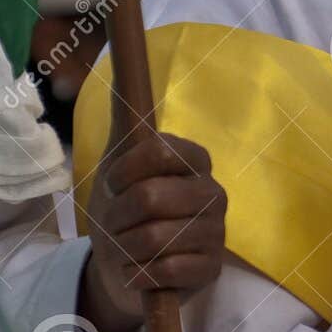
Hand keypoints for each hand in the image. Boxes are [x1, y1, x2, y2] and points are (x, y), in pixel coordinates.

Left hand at [79, 132, 227, 331]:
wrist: (123, 265)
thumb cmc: (123, 207)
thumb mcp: (118, 159)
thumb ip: (125, 112)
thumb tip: (123, 56)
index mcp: (194, 161)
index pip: (160, 152)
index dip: (125, 171)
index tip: (114, 183)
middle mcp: (213, 192)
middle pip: (152, 197)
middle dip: (118, 216)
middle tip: (116, 224)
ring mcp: (217, 232)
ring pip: (156, 237)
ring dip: (125, 248)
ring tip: (126, 249)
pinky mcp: (212, 269)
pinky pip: (168, 271)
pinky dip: (140, 274)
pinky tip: (139, 272)